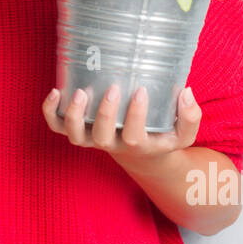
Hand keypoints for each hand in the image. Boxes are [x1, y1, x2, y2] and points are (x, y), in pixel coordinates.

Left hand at [42, 83, 201, 171]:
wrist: (141, 155)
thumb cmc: (162, 137)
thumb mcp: (183, 134)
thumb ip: (191, 117)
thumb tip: (186, 92)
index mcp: (137, 145)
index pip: (133, 136)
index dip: (135, 115)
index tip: (141, 90)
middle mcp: (111, 144)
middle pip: (101, 138)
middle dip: (105, 113)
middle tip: (113, 88)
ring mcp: (92, 138)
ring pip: (75, 136)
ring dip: (74, 115)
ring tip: (79, 92)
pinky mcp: (79, 130)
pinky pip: (58, 127)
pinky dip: (51, 112)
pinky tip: (55, 91)